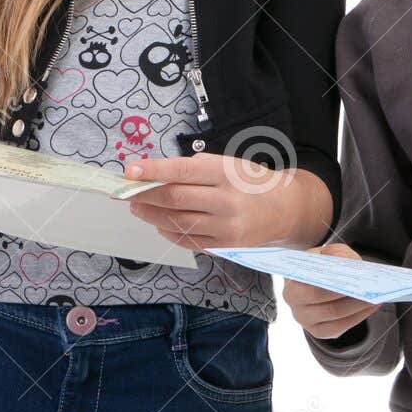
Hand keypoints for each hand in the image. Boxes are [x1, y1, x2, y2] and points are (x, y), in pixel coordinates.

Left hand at [124, 152, 323, 251]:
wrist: (286, 211)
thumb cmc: (254, 182)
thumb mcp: (230, 164)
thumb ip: (197, 168)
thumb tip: (158, 174)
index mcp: (228, 173)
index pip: (182, 171)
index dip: (152, 171)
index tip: (129, 169)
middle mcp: (227, 202)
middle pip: (175, 199)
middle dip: (144, 194)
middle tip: (125, 191)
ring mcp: (226, 228)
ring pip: (177, 222)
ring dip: (151, 214)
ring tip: (137, 206)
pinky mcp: (224, 247)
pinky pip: (187, 240)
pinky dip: (167, 230)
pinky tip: (158, 222)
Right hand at [281, 242, 380, 339]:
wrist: (320, 278)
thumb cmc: (324, 264)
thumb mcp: (329, 252)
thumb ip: (336, 252)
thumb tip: (343, 260)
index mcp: (292, 285)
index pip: (311, 289)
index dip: (332, 286)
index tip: (353, 279)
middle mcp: (295, 307)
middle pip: (326, 306)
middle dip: (351, 299)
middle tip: (371, 291)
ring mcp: (307, 322)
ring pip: (336, 317)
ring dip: (358, 308)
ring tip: (376, 298)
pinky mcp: (320, 331)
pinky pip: (341, 327)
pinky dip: (358, 316)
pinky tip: (371, 306)